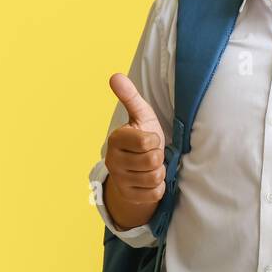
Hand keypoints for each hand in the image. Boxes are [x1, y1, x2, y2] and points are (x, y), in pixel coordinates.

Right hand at [104, 73, 165, 204]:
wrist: (137, 170)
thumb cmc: (142, 139)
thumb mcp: (140, 116)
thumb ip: (129, 97)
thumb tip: (115, 76)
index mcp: (115, 139)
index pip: (147, 141)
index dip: (155, 141)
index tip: (148, 139)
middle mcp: (113, 161)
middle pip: (152, 161)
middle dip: (158, 157)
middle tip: (150, 154)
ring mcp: (119, 180)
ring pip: (154, 177)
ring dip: (159, 172)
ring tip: (150, 166)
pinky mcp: (129, 196)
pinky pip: (155, 193)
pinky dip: (158, 187)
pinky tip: (150, 180)